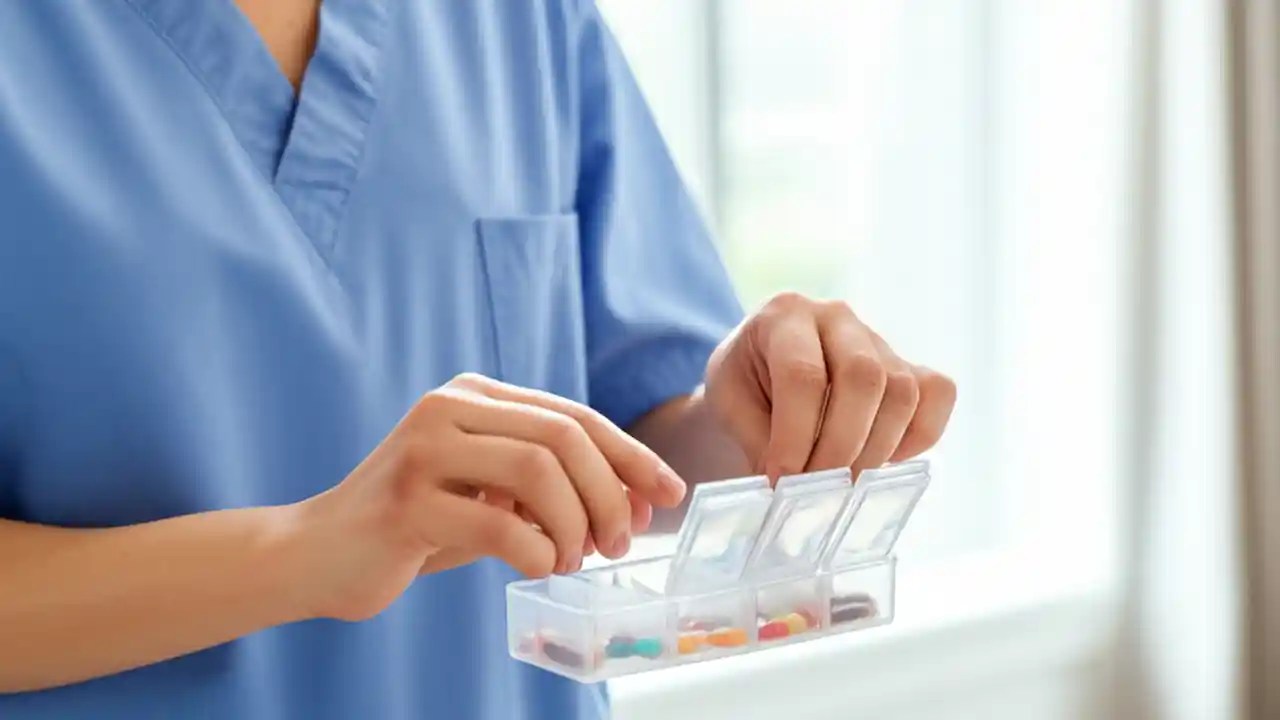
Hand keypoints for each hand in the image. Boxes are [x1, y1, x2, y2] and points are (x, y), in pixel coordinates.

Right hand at [294, 373, 685, 621]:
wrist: (321, 553)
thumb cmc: (420, 523)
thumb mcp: (493, 493)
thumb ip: (555, 487)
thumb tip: (640, 502)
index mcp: (475, 393)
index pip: (574, 415)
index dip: (630, 455)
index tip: (668, 494)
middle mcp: (449, 407)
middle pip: (563, 437)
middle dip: (609, 494)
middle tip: (620, 543)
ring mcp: (423, 449)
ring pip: (537, 471)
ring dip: (574, 526)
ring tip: (573, 559)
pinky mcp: (406, 500)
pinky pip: (499, 522)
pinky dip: (536, 551)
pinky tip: (538, 567)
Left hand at [704, 292, 955, 480]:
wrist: (761, 369)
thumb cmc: (744, 386)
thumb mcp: (730, 406)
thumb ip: (760, 441)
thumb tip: (793, 489)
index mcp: (784, 316)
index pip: (803, 375)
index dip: (795, 436)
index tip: (782, 480)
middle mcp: (837, 317)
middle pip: (863, 378)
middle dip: (841, 446)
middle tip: (818, 487)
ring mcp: (879, 339)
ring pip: (902, 392)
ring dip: (875, 450)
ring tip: (841, 482)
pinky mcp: (908, 365)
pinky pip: (936, 395)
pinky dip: (917, 437)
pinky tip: (882, 459)